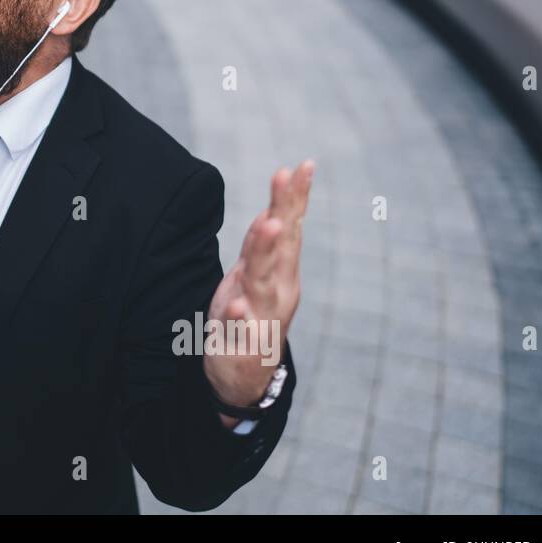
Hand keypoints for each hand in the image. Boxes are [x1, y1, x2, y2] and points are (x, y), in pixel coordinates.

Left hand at [203, 160, 313, 412]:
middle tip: (285, 177)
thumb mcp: (253, 276)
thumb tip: (273, 210)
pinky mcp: (241, 341)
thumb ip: (261, 246)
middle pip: (280, 245)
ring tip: (270, 224)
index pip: (290, 226)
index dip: (295, 196)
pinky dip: (240, 315)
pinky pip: (240, 326)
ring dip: (265, 251)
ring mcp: (261, 315)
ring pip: (262, 279)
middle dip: (283, 210)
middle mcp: (277, 290)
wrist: (245, 378)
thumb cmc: (249, 317)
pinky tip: (239, 304)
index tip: (303, 164)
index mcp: (281, 272)